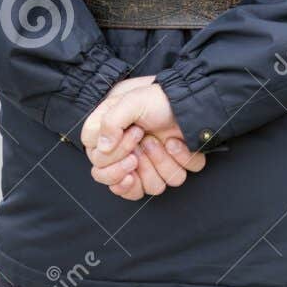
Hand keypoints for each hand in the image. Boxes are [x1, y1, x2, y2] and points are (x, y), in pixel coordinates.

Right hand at [81, 76, 205, 199]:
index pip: (100, 172)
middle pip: (124, 186)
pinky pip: (177, 178)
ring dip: (160, 161)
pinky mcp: (173, 168)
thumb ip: (110, 123)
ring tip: (161, 138)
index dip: (115, 158)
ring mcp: (151, 167)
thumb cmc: (155, 99)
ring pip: (153, 187)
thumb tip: (102, 149)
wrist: (185, 98)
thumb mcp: (129, 103)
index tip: (131, 135)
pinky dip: (179, 159)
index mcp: (110, 147)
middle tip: (144, 140)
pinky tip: (176, 141)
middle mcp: (127, 160)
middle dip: (139, 164)